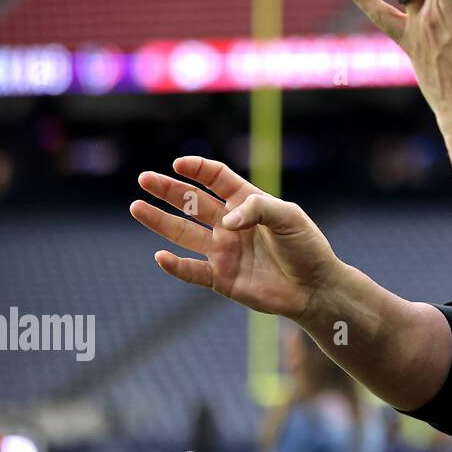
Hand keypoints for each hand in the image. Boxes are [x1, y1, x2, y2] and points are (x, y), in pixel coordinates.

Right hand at [129, 156, 341, 322]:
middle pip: (193, 202)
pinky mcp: (221, 278)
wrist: (315, 287)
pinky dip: (175, 266)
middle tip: (145, 179)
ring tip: (136, 206)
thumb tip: (225, 221)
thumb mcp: (289, 217)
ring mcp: (223, 251)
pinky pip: (192, 271)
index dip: (198, 169)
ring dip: (160, 221)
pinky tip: (160, 256)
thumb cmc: (306, 247)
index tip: (179, 164)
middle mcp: (230, 224)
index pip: (217, 179)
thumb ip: (258, 209)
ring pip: (184, 233)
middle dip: (169, 190)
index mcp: (248, 202)